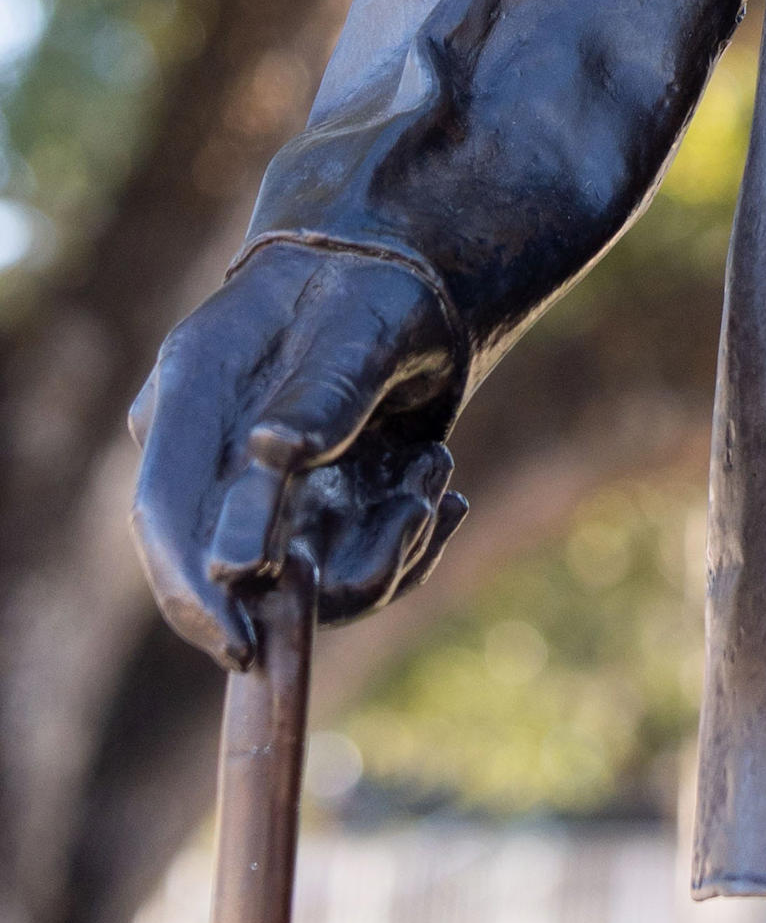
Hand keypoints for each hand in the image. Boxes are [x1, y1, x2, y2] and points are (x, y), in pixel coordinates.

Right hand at [131, 242, 469, 667]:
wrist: (402, 279)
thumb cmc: (373, 286)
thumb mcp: (366, 324)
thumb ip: (326, 389)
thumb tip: (273, 454)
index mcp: (196, 388)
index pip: (166, 511)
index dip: (189, 589)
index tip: (240, 643)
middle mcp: (210, 451)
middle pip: (223, 566)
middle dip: (322, 580)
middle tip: (415, 516)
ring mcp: (253, 490)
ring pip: (299, 581)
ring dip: (386, 545)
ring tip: (436, 469)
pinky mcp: (301, 516)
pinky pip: (342, 569)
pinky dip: (399, 542)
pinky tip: (441, 492)